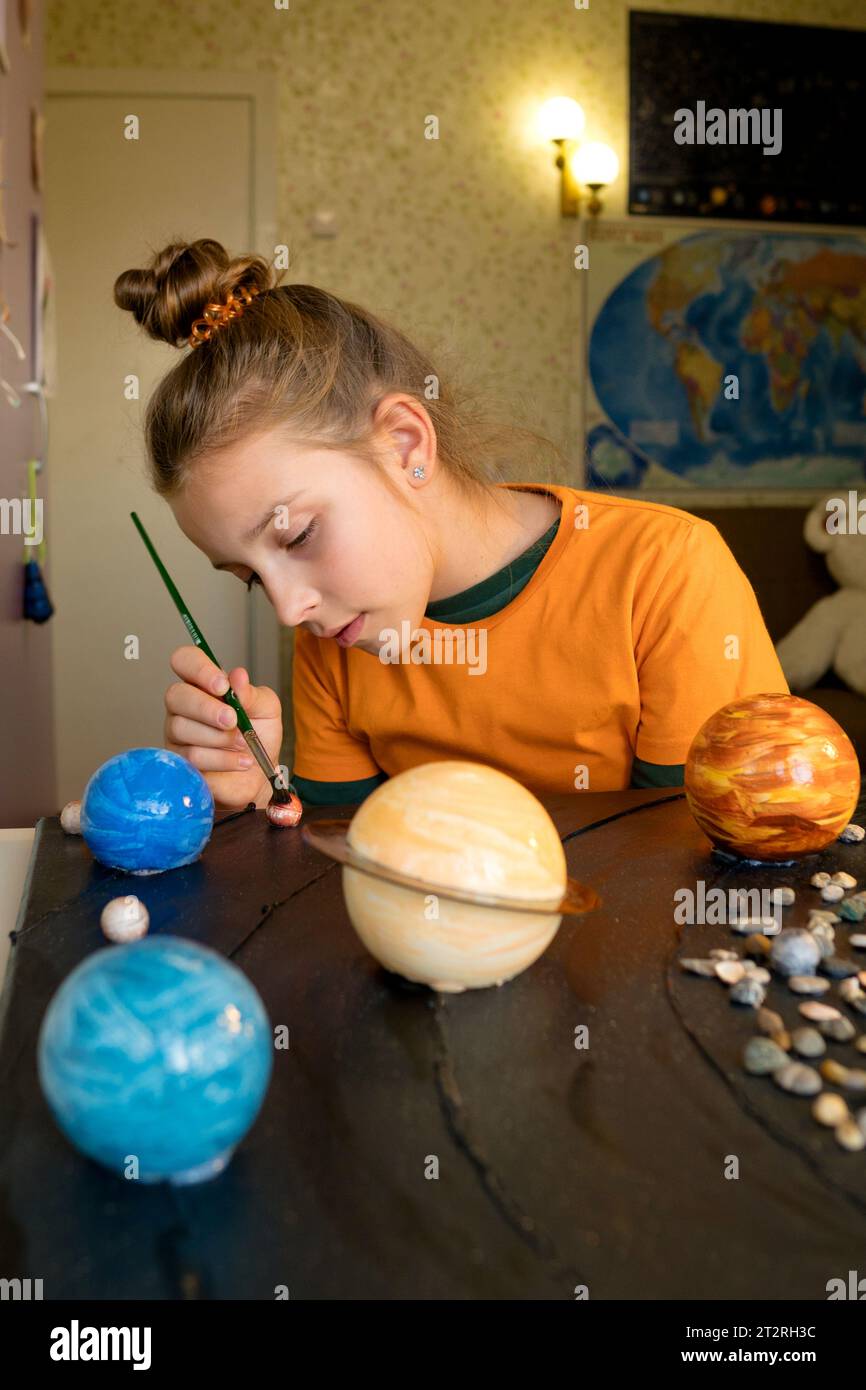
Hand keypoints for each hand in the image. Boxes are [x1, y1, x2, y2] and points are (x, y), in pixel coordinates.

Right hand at [163, 645, 283, 810]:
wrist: (261, 774)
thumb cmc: (259, 735)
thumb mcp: (266, 709)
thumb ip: (251, 693)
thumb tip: (237, 676)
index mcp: (204, 684)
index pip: (184, 660)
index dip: (198, 669)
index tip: (222, 686)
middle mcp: (185, 705)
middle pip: (176, 695)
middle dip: (207, 709)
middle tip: (233, 721)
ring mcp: (177, 733)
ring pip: (182, 728)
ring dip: (219, 738)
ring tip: (242, 744)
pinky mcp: (180, 760)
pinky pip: (192, 756)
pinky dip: (222, 759)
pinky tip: (240, 761)